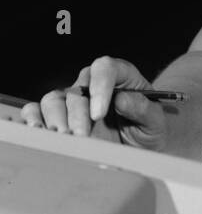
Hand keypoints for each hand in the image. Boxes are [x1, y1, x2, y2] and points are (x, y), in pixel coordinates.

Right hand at [20, 55, 170, 150]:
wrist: (140, 145)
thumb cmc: (149, 128)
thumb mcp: (156, 121)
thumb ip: (143, 109)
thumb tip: (123, 99)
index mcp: (120, 76)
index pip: (105, 68)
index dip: (100, 88)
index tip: (99, 114)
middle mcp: (93, 84)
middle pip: (77, 90)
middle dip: (77, 115)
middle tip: (81, 137)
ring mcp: (73, 99)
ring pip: (53, 99)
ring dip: (55, 120)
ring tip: (63, 141)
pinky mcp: (59, 115)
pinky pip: (37, 110)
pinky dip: (34, 120)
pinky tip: (40, 134)